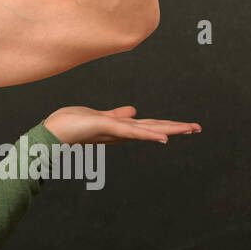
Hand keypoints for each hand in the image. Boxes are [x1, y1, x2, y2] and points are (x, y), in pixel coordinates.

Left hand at [42, 106, 199, 145]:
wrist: (52, 133)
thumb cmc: (71, 125)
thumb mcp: (99, 116)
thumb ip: (117, 115)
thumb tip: (134, 111)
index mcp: (121, 128)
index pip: (149, 125)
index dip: (168, 125)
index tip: (188, 126)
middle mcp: (121, 132)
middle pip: (153, 128)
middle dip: (176, 128)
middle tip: (198, 128)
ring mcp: (115, 131)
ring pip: (148, 129)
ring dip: (170, 129)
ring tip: (190, 129)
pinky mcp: (107, 128)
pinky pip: (131, 131)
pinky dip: (148, 134)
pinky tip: (164, 138)